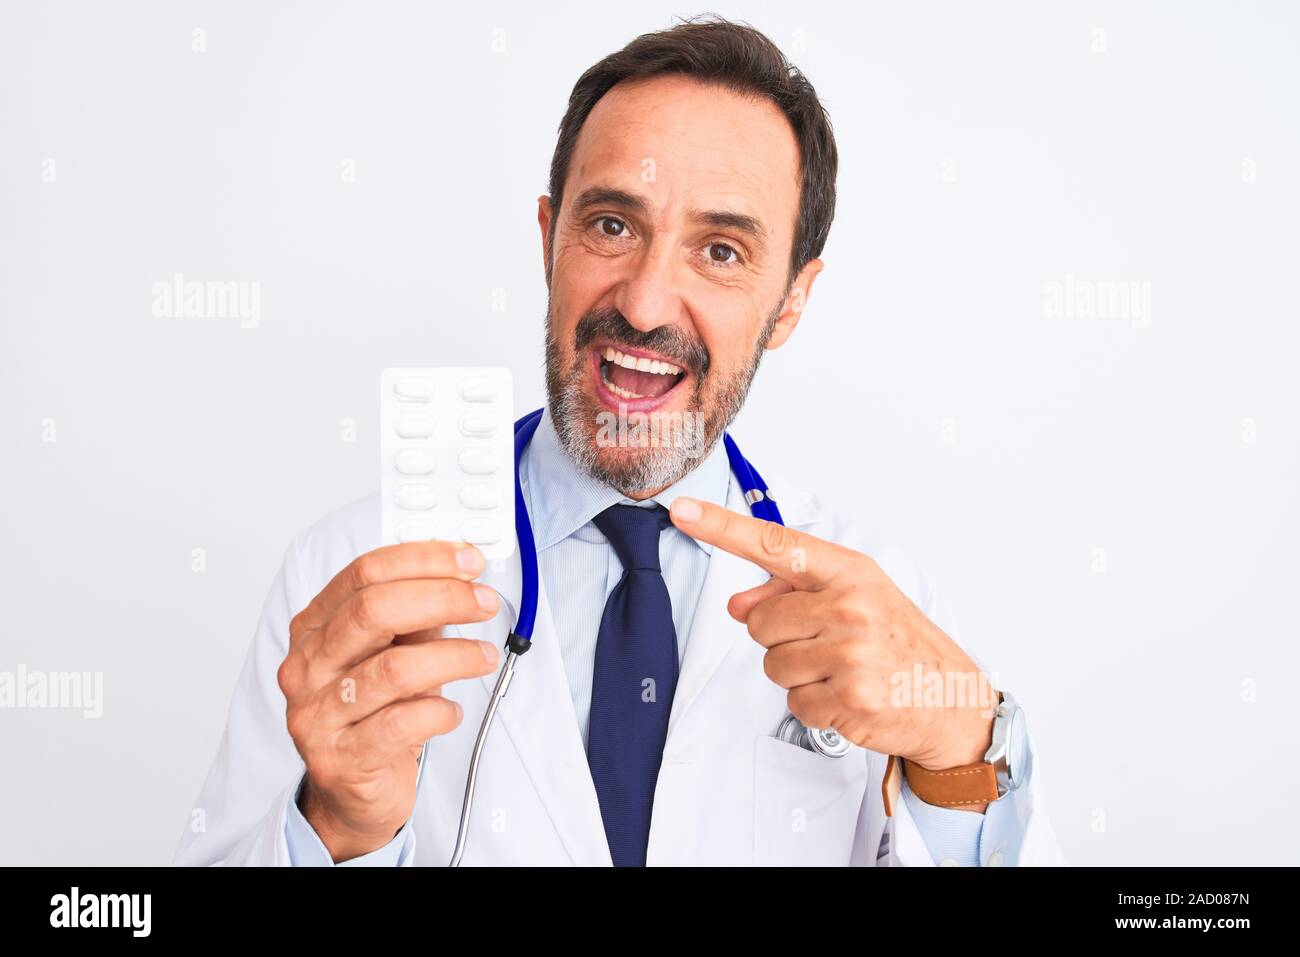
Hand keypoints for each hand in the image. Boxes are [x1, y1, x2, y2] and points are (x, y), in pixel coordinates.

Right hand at [277, 541, 502, 861]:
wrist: (352, 793)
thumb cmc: (375, 714)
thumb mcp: (393, 653)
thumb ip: (418, 616)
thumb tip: (463, 575)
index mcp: (314, 627)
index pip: (365, 572)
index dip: (424, 560)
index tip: (470, 561)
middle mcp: (307, 666)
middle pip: (373, 611)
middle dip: (442, 598)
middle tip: (484, 603)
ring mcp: (317, 714)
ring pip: (394, 668)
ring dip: (454, 656)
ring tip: (484, 657)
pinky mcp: (341, 759)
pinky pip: (402, 723)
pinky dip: (440, 711)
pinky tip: (452, 711)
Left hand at [670, 497, 995, 777]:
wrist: (953, 699)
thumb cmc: (899, 642)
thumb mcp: (854, 601)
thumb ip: (792, 595)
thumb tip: (738, 603)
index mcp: (849, 572)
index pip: (775, 544)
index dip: (722, 527)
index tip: (682, 509)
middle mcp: (849, 606)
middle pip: (758, 621)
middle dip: (780, 637)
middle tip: (827, 644)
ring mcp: (850, 653)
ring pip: (772, 663)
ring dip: (798, 674)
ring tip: (842, 670)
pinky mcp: (849, 698)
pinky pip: (794, 700)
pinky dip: (815, 704)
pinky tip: (849, 696)